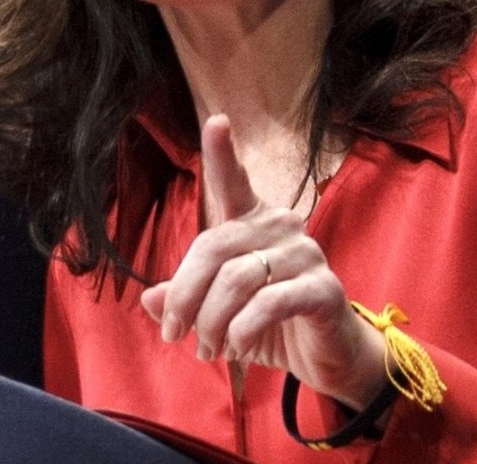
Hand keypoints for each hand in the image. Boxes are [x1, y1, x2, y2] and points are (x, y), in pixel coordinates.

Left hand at [139, 114, 386, 409]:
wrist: (327, 355)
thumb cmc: (270, 323)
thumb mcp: (218, 313)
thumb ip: (186, 299)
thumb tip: (150, 299)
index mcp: (253, 222)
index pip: (234, 182)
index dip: (223, 153)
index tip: (217, 121)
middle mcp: (280, 227)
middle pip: (214, 247)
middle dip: (185, 296)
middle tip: (174, 334)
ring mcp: (306, 254)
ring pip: (237, 279)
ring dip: (211, 323)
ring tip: (208, 350)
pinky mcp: (323, 288)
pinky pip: (269, 304)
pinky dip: (243, 332)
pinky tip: (239, 349)